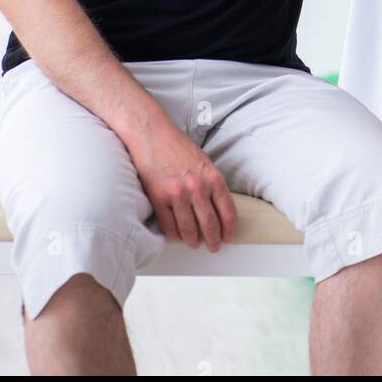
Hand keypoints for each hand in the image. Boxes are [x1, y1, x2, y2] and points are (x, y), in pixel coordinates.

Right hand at [127, 113, 237, 251]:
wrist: (152, 134)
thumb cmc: (178, 146)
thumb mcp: (204, 162)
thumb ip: (211, 184)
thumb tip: (217, 209)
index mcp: (213, 178)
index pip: (227, 211)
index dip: (229, 229)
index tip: (229, 237)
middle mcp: (197, 188)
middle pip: (209, 224)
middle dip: (214, 240)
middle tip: (214, 247)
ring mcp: (177, 194)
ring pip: (189, 229)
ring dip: (193, 241)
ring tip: (194, 244)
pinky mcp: (158, 198)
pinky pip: (168, 226)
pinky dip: (174, 235)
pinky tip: (177, 236)